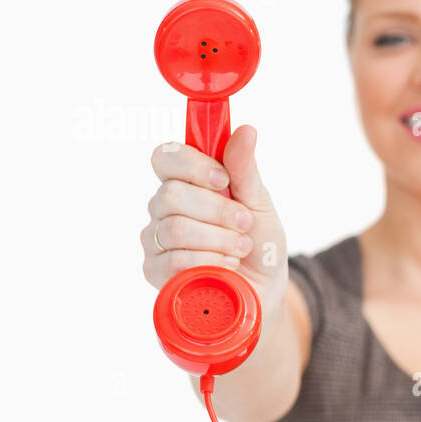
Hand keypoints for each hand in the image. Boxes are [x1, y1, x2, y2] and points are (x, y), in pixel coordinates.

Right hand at [141, 124, 288, 322]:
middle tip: (245, 224)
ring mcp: (155, 240)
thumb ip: (245, 169)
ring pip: (175, 229)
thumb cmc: (260, 244)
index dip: (193, 166)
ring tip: (241, 248)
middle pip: (171, 194)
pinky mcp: (155, 272)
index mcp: (185, 182)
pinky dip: (208, 262)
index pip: (165, 157)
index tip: (225, 181)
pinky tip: (227, 267)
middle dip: (218, 211)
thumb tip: (246, 130)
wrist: (265, 290)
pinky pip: (173, 261)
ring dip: (219, 239)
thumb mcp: (259, 203)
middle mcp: (163, 208)